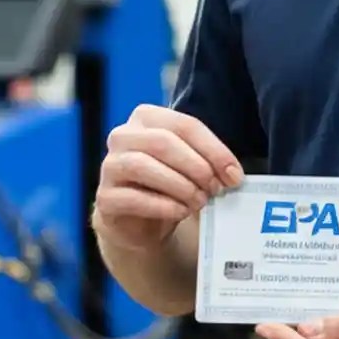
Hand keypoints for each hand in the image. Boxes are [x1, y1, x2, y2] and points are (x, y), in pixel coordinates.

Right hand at [92, 104, 242, 250]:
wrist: (142, 221)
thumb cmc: (169, 185)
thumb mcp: (191, 166)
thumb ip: (209, 162)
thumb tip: (232, 174)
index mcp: (147, 117)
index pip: (185, 125)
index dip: (214, 150)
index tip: (234, 175)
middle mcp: (123, 136)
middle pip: (163, 142)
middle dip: (196, 167)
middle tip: (215, 189)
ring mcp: (110, 165)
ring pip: (143, 166)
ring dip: (180, 186)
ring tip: (199, 201)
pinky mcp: (104, 197)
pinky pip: (132, 197)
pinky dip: (162, 205)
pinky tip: (181, 211)